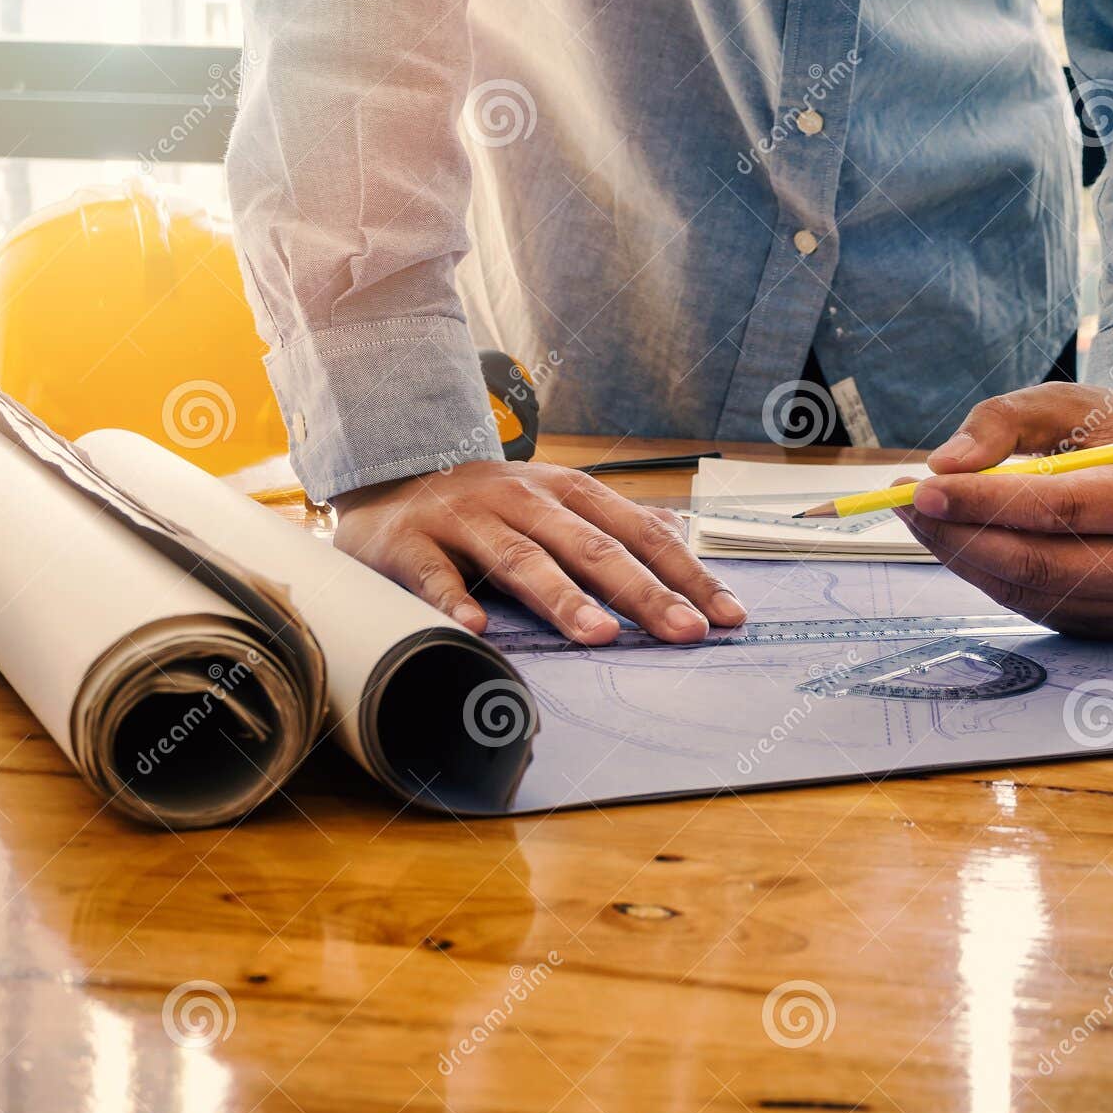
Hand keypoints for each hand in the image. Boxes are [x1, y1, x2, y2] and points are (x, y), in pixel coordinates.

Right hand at [331, 460, 746, 644]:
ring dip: (562, 596)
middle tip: (683, 631)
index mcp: (566, 493)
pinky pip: (436, 574)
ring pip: (521, 557)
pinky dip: (456, 600)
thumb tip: (679, 533)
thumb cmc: (484, 503)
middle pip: (591, 547)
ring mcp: (467, 517)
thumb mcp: (554, 501)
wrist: (386, 477)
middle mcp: (522, 499)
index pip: (640, 533)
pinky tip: (478, 628)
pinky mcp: (412, 542)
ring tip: (599, 635)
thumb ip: (612, 521)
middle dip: (642, 591)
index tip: (726, 615)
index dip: (686, 573)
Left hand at [895, 384, 1112, 638]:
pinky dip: (983, 572)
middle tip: (905, 505)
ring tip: (919, 516)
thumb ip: (1004, 421)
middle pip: (1039, 563)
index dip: (985, 502)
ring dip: (961, 555)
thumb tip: (944, 464)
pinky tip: (955, 539)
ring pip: (1026, 591)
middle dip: (960, 534)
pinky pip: (1030, 605)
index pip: (1061, 508)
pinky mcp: (1110, 626)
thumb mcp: (1067, 402)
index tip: (924, 488)